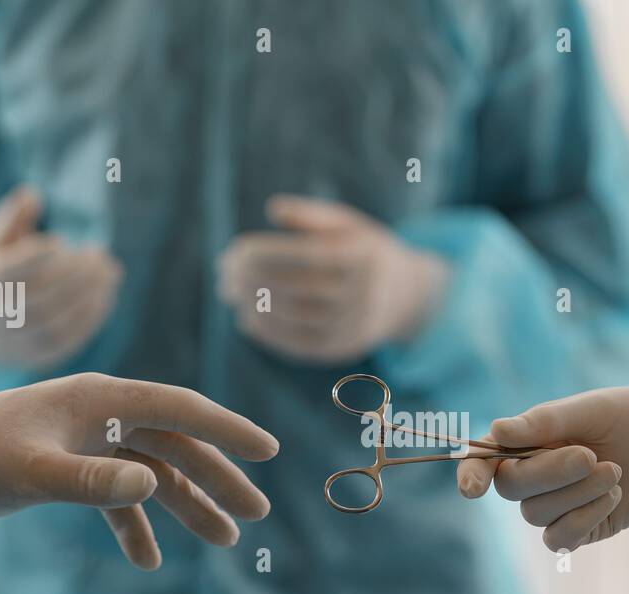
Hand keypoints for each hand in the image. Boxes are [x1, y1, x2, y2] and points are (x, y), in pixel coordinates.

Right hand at [0, 186, 122, 369]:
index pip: (6, 274)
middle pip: (37, 299)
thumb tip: (31, 193)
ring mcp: (17, 341)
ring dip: (88, 296)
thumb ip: (11, 221)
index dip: (33, 258)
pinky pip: (68, 340)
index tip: (60, 242)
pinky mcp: (38, 357)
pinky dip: (90, 318)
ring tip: (111, 271)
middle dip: (73, 276)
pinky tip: (106, 295)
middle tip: (99, 254)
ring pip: (55, 322)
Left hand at [0, 373, 278, 568]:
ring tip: (225, 540)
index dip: (228, 431)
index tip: (268, 452)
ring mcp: (88, 442)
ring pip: (154, 474)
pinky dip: (135, 527)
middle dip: (218, 480)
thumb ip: (91, 481)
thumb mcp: (30, 472)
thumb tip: (150, 488)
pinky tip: (148, 562)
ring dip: (187, 506)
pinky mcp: (71, 469)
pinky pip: (119, 498)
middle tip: (257, 513)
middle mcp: (102, 415)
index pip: (181, 410)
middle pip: (177, 446)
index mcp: (100, 399)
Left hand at [218, 195, 447, 363]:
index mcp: (359, 256)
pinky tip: (247, 319)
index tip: (231, 252)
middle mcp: (360, 293)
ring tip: (231, 294)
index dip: (258, 255)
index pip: (297, 255)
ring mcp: (353, 324)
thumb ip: (311, 215)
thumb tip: (275, 209)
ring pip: (293, 318)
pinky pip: (299, 345)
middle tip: (223, 275)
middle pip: (291, 287)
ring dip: (253, 306)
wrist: (405, 296)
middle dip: (249, 281)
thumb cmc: (362, 250)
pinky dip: (269, 333)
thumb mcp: (346, 223)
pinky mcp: (344, 348)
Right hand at [457, 380, 628, 551]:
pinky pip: (559, 539)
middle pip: (511, 488)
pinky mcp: (587, 526)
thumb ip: (544, 422)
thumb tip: (495, 431)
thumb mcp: (596, 410)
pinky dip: (582, 520)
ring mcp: (563, 501)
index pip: (487, 459)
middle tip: (592, 455)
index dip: (472, 474)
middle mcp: (542, 469)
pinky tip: (614, 500)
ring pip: (535, 515)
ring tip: (615, 471)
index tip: (472, 489)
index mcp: (537, 435)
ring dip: (574, 495)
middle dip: (548, 474)